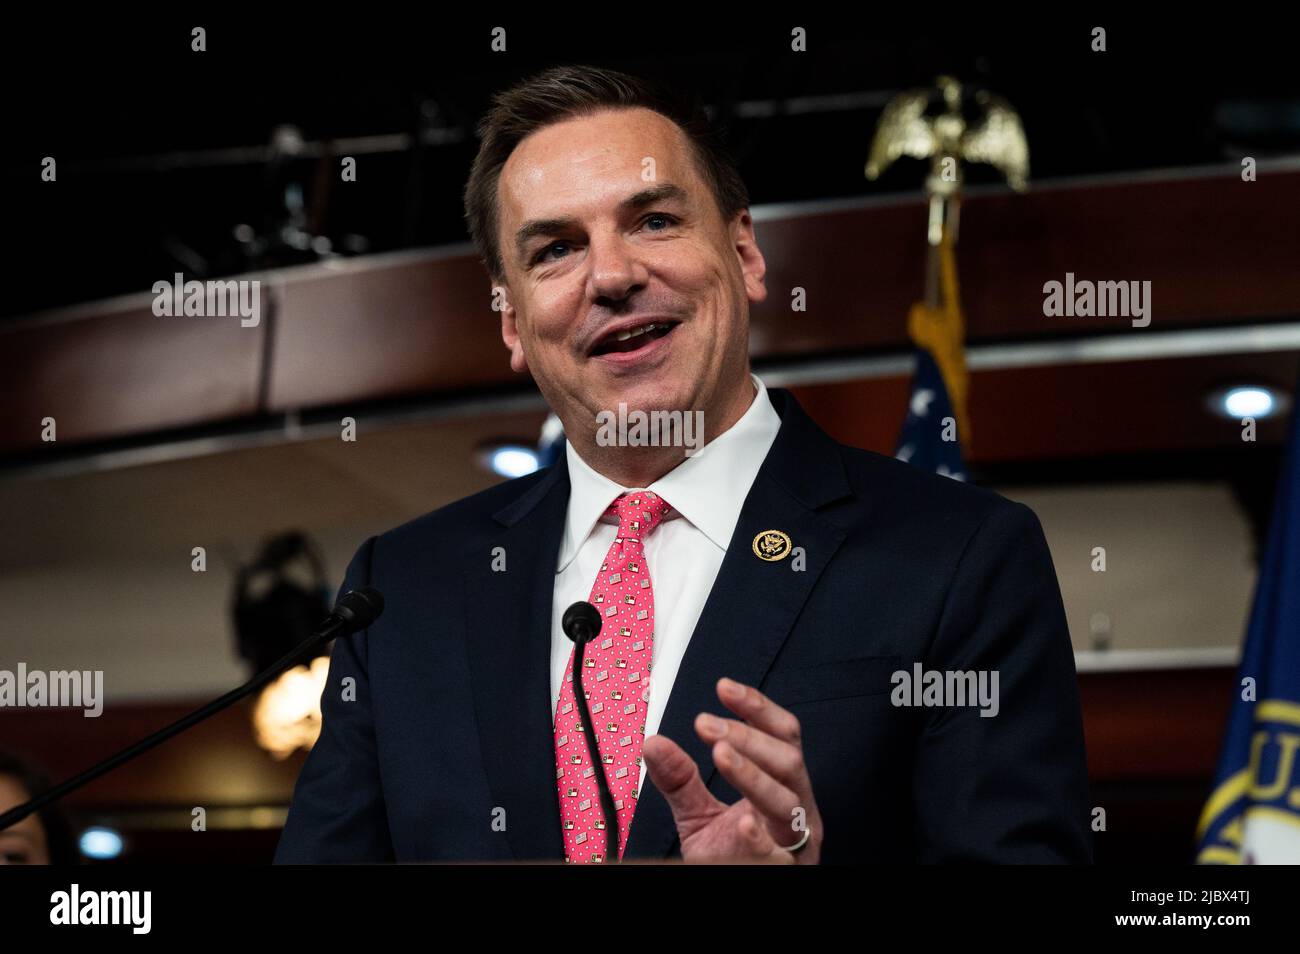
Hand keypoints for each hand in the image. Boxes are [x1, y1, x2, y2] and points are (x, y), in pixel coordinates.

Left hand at [641, 677, 822, 863]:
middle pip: (788, 761)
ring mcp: (793, 843)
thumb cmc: (730, 857)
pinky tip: (743, 823)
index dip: (758, 707)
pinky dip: (760, 839)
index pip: (783, 735)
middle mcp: (797, 809)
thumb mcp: (698, 814)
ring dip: (753, 775)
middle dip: (749, 737)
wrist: (736, 891)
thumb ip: (680, 780)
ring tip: (721, 753)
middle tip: (707, 725)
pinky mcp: (782, 872)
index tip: (723, 687)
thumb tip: (654, 743)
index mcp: (784, 787)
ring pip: (787, 802)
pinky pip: (777, 857)